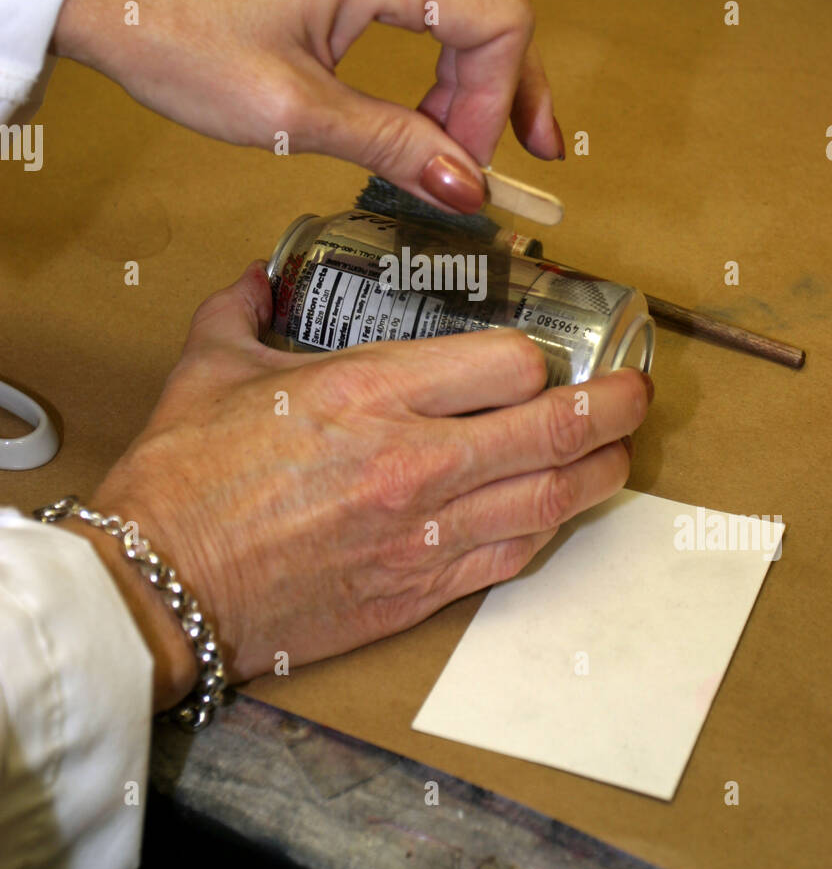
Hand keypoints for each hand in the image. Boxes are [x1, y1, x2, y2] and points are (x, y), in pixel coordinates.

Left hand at [52, 0, 560, 212]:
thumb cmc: (173, 30)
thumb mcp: (291, 112)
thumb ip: (391, 144)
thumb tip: (463, 185)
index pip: (498, 25)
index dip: (496, 105)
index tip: (467, 167)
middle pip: (495, 2)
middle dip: (511, 87)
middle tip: (530, 156)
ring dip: (485, 57)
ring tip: (499, 121)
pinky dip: (461, 8)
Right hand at [80, 264, 651, 712]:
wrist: (160, 587)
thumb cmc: (183, 480)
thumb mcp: (209, 368)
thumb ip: (246, 306)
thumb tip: (260, 275)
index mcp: (371, 393)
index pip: (508, 363)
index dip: (538, 354)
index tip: (542, 351)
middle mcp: (415, 463)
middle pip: (557, 430)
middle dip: (614, 407)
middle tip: (634, 392)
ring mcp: (424, 536)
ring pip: (553, 501)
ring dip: (601, 472)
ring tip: (619, 451)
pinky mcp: (418, 593)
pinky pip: (513, 557)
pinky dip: (549, 530)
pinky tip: (557, 512)